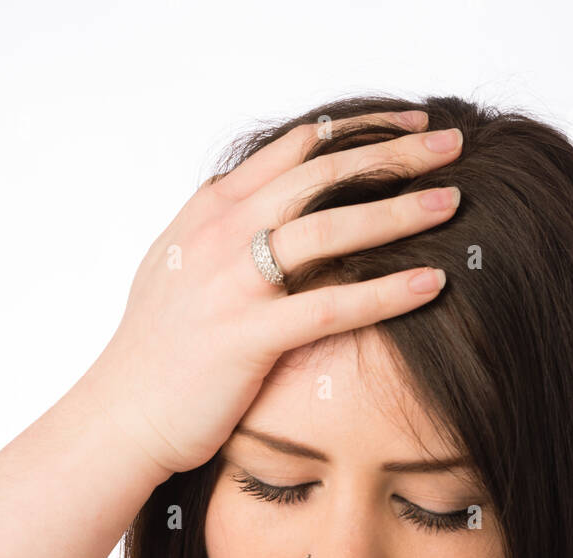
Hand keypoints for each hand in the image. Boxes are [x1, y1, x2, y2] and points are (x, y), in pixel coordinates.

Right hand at [84, 109, 462, 479]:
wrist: (120, 417)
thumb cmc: (158, 352)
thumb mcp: (181, 268)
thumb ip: (224, 231)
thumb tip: (266, 208)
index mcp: (210, 210)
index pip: (296, 149)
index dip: (360, 130)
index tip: (410, 126)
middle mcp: (221, 234)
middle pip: (322, 175)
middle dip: (393, 154)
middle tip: (451, 147)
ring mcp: (232, 284)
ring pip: (330, 229)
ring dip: (398, 210)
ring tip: (452, 200)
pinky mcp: (247, 337)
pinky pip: (331, 307)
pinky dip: (386, 292)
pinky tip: (431, 283)